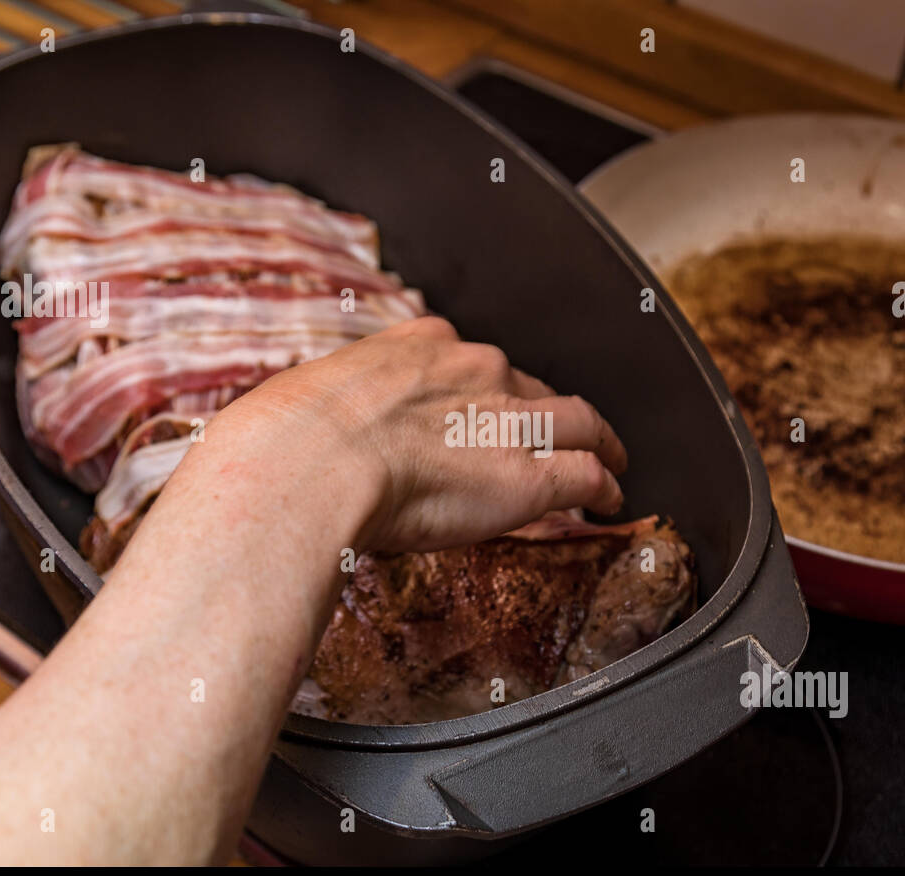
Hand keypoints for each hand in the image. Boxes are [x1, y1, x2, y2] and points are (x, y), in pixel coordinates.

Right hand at [203, 315, 627, 553]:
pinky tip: (610, 501)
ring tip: (614, 460)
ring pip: (580, 422)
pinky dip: (606, 485)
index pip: (475, 364)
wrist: (311, 464)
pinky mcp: (530, 473)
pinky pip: (588, 474)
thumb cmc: (290, 438)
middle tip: (563, 432)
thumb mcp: (309, 397)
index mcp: (422, 346)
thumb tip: (305, 431)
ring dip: (603, 441)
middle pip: (534, 387)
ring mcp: (509, 419)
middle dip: (551, 410)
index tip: (492, 406)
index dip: (492, 390)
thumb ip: (331, 409)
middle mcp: (476, 370)